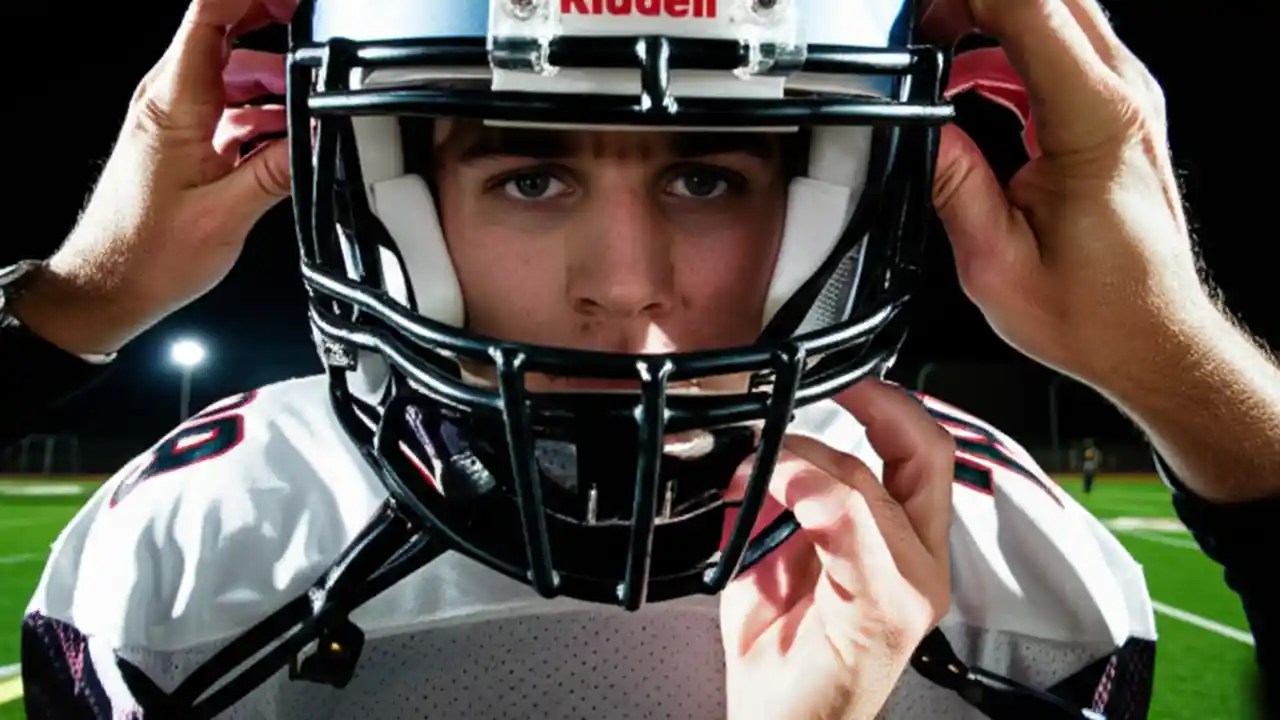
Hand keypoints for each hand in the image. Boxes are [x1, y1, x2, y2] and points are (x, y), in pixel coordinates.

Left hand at [13, 0, 295, 355]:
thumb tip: (320, 136)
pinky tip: (289, 137)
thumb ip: (279, 169)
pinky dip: (264, 110)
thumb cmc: (146, 254)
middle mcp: (171, 100)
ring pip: (233, 70)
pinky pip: (231, 105)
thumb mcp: (227, 214)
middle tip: (320, 43)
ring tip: (312, 108)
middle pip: (226, 31)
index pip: (211, 14)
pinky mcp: (186, 138)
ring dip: (275, 80)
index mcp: (175, 103)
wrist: (109, 284)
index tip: (296, 2)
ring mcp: (177, 117)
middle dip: (275, 25)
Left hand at [720, 380, 953, 719]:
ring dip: (803, 458)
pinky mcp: (888, 610)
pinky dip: (807, 489)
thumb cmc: (782, 659)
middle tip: (821, 384)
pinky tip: (776, 487)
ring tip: (759, 466)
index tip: (841, 374)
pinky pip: (852, 521)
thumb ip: (769, 500)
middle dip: (872, 402)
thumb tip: (750, 447)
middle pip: (923, 450)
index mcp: (904, 543)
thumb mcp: (768, 557)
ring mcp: (912, 587)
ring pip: (869, 481)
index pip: (920, 449)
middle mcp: (921, 561)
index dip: (885, 401)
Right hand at [926, 0, 1209, 393]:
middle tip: (922, 25)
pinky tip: (967, 79)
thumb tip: (919, 131)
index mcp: (1095, 122)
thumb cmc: (1095, 310)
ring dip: (991, 17)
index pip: (1032, 10)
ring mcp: (1124, 100)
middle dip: (977, 1)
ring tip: (934, 48)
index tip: (920, 16)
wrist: (1149, 335)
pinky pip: (1059, 49)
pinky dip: (1007, 47)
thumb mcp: (994, 260)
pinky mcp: (1115, 113)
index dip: (968, 2)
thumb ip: (954, 184)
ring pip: (1058, 13)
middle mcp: (1121, 98)